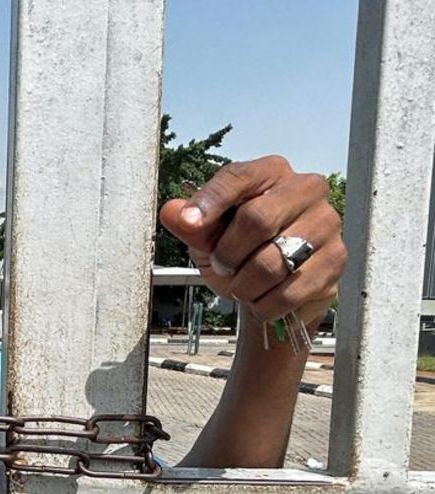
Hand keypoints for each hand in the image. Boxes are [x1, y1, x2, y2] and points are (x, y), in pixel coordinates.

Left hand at [159, 155, 346, 326]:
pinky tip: (262, 299)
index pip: (239, 177)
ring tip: (242, 285)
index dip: (211, 199)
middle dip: (228, 253)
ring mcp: (327, 223)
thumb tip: (173, 213)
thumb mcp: (207, 236)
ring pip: (272, 262)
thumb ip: (190, 224)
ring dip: (244, 285)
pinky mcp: (337, 260)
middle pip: (257, 219)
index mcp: (271, 172)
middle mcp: (306, 189)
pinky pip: (289, 291)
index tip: (190, 222)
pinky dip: (264, 304)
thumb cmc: (239, 249)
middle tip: (221, 265)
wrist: (272, 287)